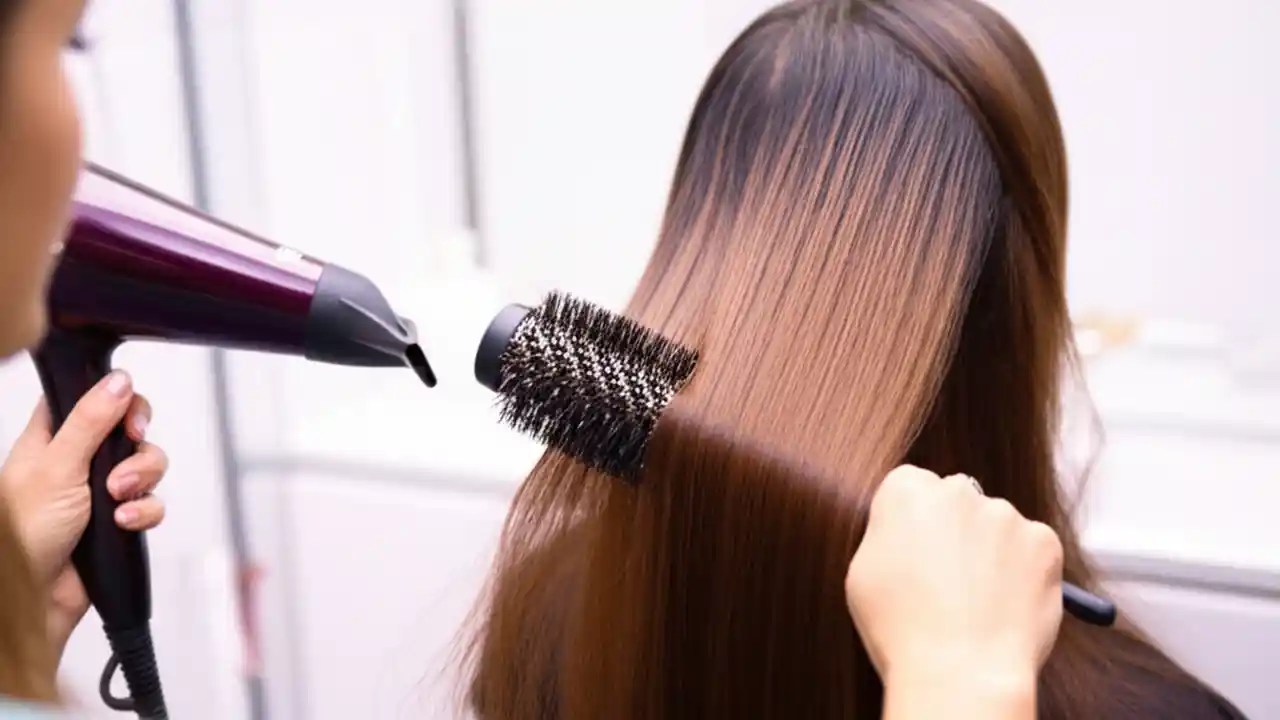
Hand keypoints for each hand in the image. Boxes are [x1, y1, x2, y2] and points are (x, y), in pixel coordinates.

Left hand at [0, 370, 168, 659]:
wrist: (31, 595)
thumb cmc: (23, 532)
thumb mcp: (57, 466)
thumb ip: (90, 421)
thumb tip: (118, 380)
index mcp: (53, 437)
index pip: (94, 398)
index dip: (118, 400)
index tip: (128, 417)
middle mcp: (78, 460)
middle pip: (129, 431)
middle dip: (138, 446)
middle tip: (128, 453)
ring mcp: (99, 490)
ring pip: (146, 467)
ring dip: (142, 480)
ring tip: (119, 498)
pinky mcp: (118, 520)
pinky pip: (150, 504)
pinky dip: (143, 512)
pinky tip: (123, 523)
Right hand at [845, 465, 1062, 714]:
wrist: (959, 671)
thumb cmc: (900, 630)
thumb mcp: (864, 573)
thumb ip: (888, 536)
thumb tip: (907, 534)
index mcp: (905, 492)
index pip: (911, 486)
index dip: (914, 523)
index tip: (915, 553)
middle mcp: (956, 490)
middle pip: (957, 500)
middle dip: (955, 530)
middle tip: (949, 580)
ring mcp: (1004, 514)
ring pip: (997, 526)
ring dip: (992, 552)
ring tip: (979, 603)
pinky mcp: (1043, 541)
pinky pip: (1033, 549)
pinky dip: (1025, 571)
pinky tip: (1005, 604)